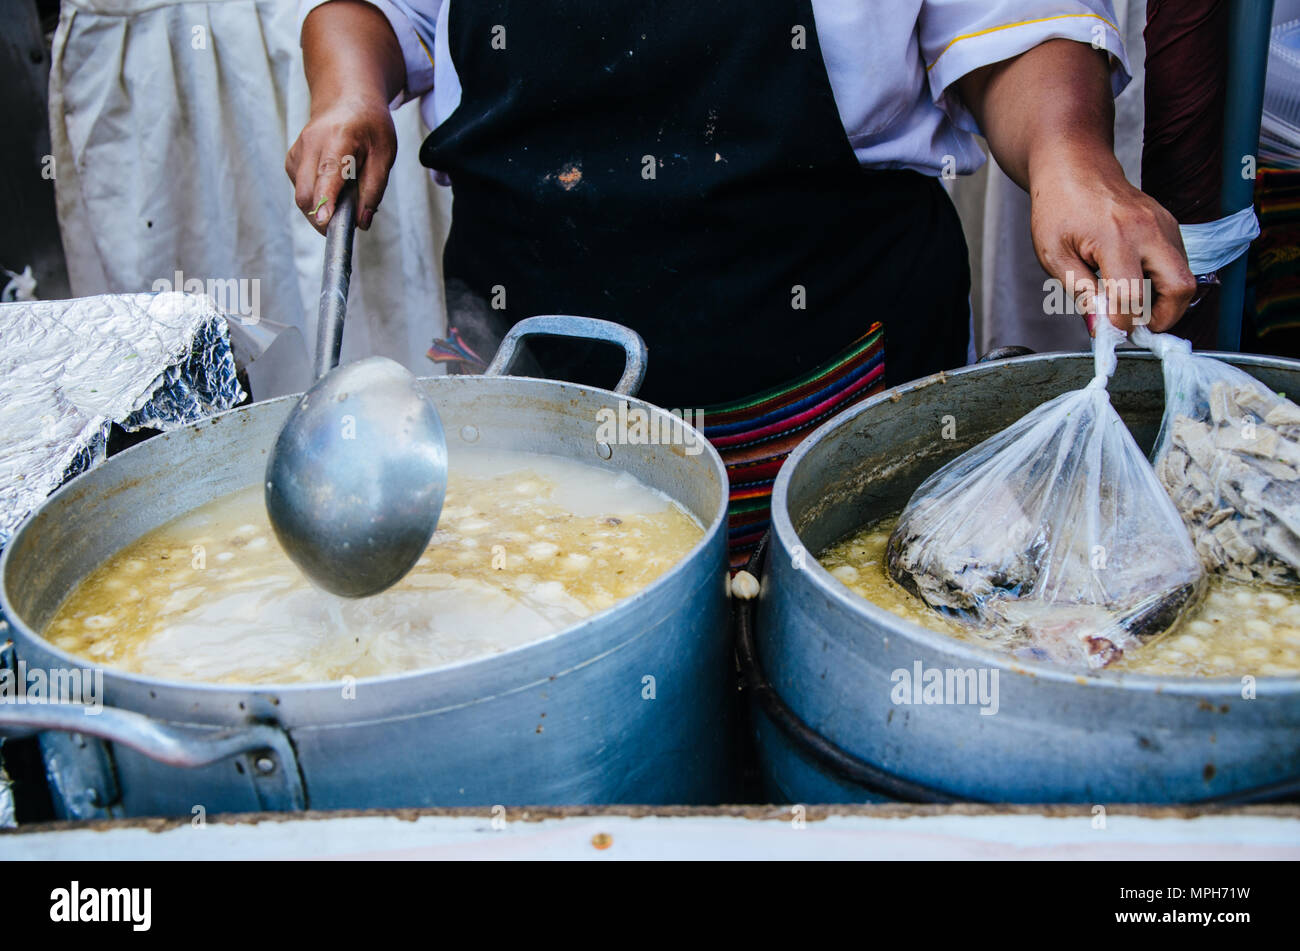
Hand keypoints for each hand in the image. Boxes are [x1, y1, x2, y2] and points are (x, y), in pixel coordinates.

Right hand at [286, 94, 396, 233]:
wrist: (346, 100)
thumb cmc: (369, 125)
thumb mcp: (384, 154)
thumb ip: (374, 189)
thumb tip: (362, 222)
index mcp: (338, 138)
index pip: (327, 173)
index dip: (325, 200)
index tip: (324, 221)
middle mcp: (310, 143)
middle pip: (307, 193)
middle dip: (323, 218)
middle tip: (348, 222)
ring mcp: (297, 152)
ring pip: (302, 196)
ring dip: (321, 208)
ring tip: (344, 193)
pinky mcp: (292, 161)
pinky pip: (301, 190)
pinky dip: (317, 198)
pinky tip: (333, 185)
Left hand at [1029, 153, 1195, 334]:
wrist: (1075, 167)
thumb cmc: (1058, 208)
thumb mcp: (1054, 255)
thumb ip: (1080, 293)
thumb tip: (1101, 328)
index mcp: (1115, 237)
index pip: (1131, 296)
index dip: (1122, 324)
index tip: (1111, 334)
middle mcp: (1149, 229)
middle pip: (1181, 287)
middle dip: (1165, 317)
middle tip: (1138, 327)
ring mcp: (1164, 224)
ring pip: (1185, 276)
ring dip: (1164, 300)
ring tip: (1131, 305)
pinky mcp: (1169, 224)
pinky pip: (1178, 261)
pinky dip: (1163, 281)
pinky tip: (1135, 282)